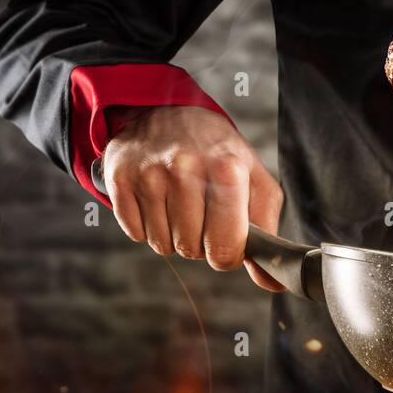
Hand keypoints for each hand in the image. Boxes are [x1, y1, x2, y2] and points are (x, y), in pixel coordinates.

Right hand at [101, 105, 283, 290]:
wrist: (167, 110)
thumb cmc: (217, 152)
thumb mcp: (253, 179)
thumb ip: (266, 230)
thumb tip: (272, 282)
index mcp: (227, 169)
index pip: (226, 247)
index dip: (227, 255)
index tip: (227, 242)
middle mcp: (186, 169)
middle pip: (192, 250)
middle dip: (200, 242)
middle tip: (202, 213)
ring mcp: (149, 173)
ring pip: (162, 245)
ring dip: (174, 234)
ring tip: (180, 203)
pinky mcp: (119, 177)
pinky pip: (136, 233)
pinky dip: (148, 226)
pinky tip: (157, 199)